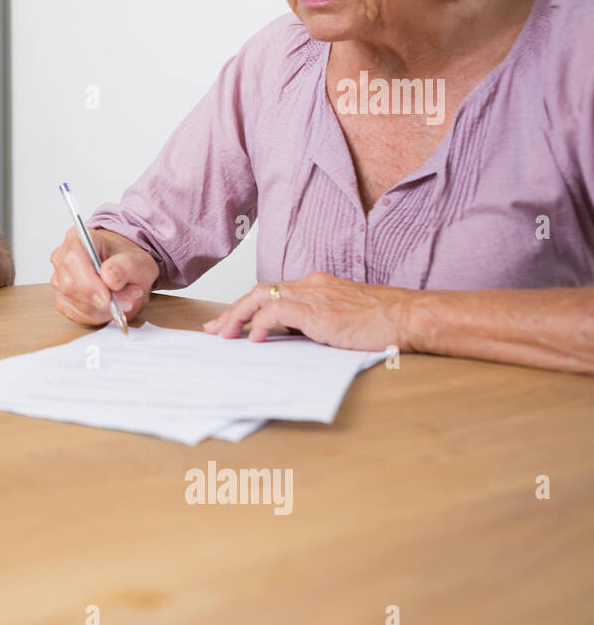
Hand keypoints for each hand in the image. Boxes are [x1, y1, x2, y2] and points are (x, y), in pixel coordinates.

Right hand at [49, 226, 159, 325]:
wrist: (124, 271)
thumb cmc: (127, 262)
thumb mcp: (138, 261)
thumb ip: (126, 266)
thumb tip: (110, 276)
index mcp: (78, 238)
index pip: (73, 259)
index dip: (87, 282)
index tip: (106, 298)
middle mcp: (62, 258)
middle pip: (69, 285)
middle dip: (98, 301)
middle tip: (126, 301)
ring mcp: (59, 280)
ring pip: (73, 303)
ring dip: (101, 310)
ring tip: (122, 300)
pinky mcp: (62, 299)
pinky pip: (75, 314)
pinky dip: (96, 316)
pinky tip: (109, 308)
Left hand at [203, 272, 411, 348]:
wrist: (409, 316)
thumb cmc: (385, 321)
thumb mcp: (344, 319)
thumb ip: (318, 323)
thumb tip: (295, 337)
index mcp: (317, 285)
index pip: (272, 291)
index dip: (247, 308)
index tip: (230, 324)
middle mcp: (311, 285)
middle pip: (259, 291)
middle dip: (233, 310)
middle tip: (215, 329)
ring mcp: (314, 296)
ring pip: (261, 296)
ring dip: (238, 316)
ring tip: (224, 335)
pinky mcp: (318, 311)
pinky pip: (277, 309)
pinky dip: (261, 323)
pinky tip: (255, 338)